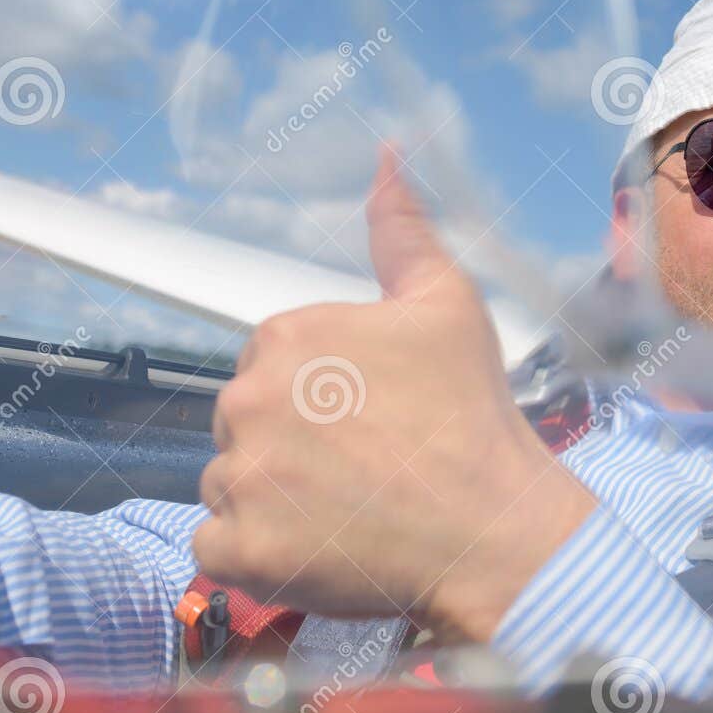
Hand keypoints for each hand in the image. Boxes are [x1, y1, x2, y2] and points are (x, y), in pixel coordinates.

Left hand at [194, 147, 595, 642]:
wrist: (493, 526)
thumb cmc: (472, 417)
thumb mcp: (448, 304)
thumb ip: (401, 232)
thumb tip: (386, 156)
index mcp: (286, 337)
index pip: (270, 366)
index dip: (319, 397)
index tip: (365, 420)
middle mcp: (249, 400)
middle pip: (245, 423)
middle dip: (289, 444)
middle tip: (362, 468)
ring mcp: (241, 478)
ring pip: (229, 483)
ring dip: (272, 500)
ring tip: (346, 509)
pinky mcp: (242, 549)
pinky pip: (219, 548)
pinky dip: (257, 555)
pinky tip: (316, 546)